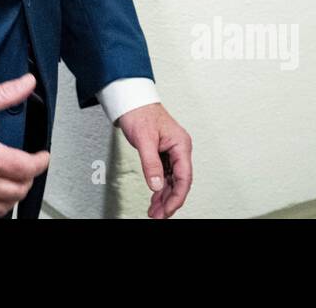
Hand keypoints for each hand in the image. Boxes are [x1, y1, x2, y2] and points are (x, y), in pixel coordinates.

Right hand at [0, 73, 50, 217]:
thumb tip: (28, 83)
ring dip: (13, 195)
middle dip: (28, 178)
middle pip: (17, 190)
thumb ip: (5, 94)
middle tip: (28, 167)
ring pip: (2, 207)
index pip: (25, 168)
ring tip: (13, 181)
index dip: (40, 162)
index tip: (42, 157)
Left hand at [116, 103, 191, 217]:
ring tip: (154, 212)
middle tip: (158, 216)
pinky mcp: (163, 153)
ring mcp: (172, 152)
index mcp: (181, 144)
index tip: (167, 210)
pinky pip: (165, 175)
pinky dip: (159, 188)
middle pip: (179, 182)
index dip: (177, 196)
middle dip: (169, 201)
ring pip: (172, 181)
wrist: (131, 100)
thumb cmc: (140, 113)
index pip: (184, 177)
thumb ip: (150, 163)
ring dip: (164, 197)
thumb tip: (156, 186)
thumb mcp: (144, 139)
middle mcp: (179, 149)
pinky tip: (154, 198)